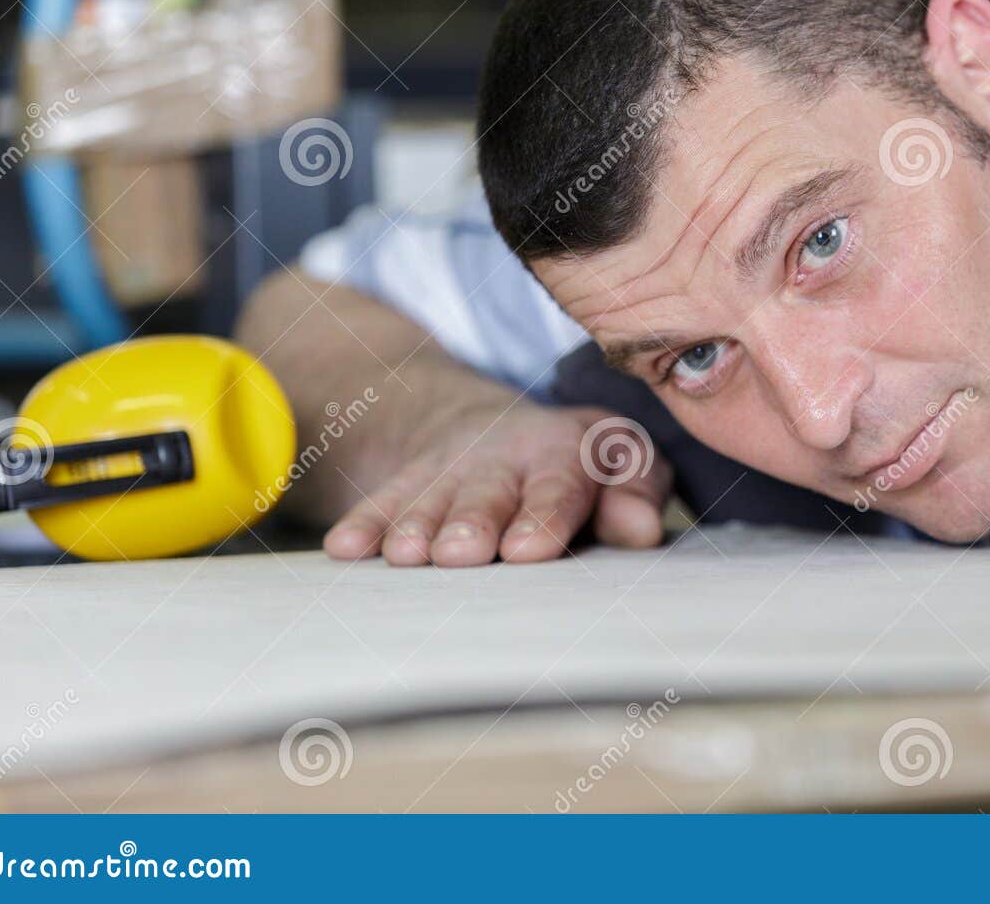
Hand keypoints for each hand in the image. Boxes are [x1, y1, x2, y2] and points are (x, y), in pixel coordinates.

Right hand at [322, 399, 673, 566]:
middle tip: (461, 553)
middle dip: (472, 522)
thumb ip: (636, 492)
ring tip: (405, 556)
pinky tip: (346, 550)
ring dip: (416, 526)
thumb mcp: (622, 462)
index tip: (527, 550)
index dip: (543, 515)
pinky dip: (365, 525)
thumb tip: (643, 528)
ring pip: (430, 500)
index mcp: (566, 452)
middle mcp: (504, 458)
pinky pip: (383, 502)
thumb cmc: (583, 466)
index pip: (558, 484)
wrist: (500, 432)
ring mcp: (450, 470)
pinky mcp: (408, 484)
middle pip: (486, 493)